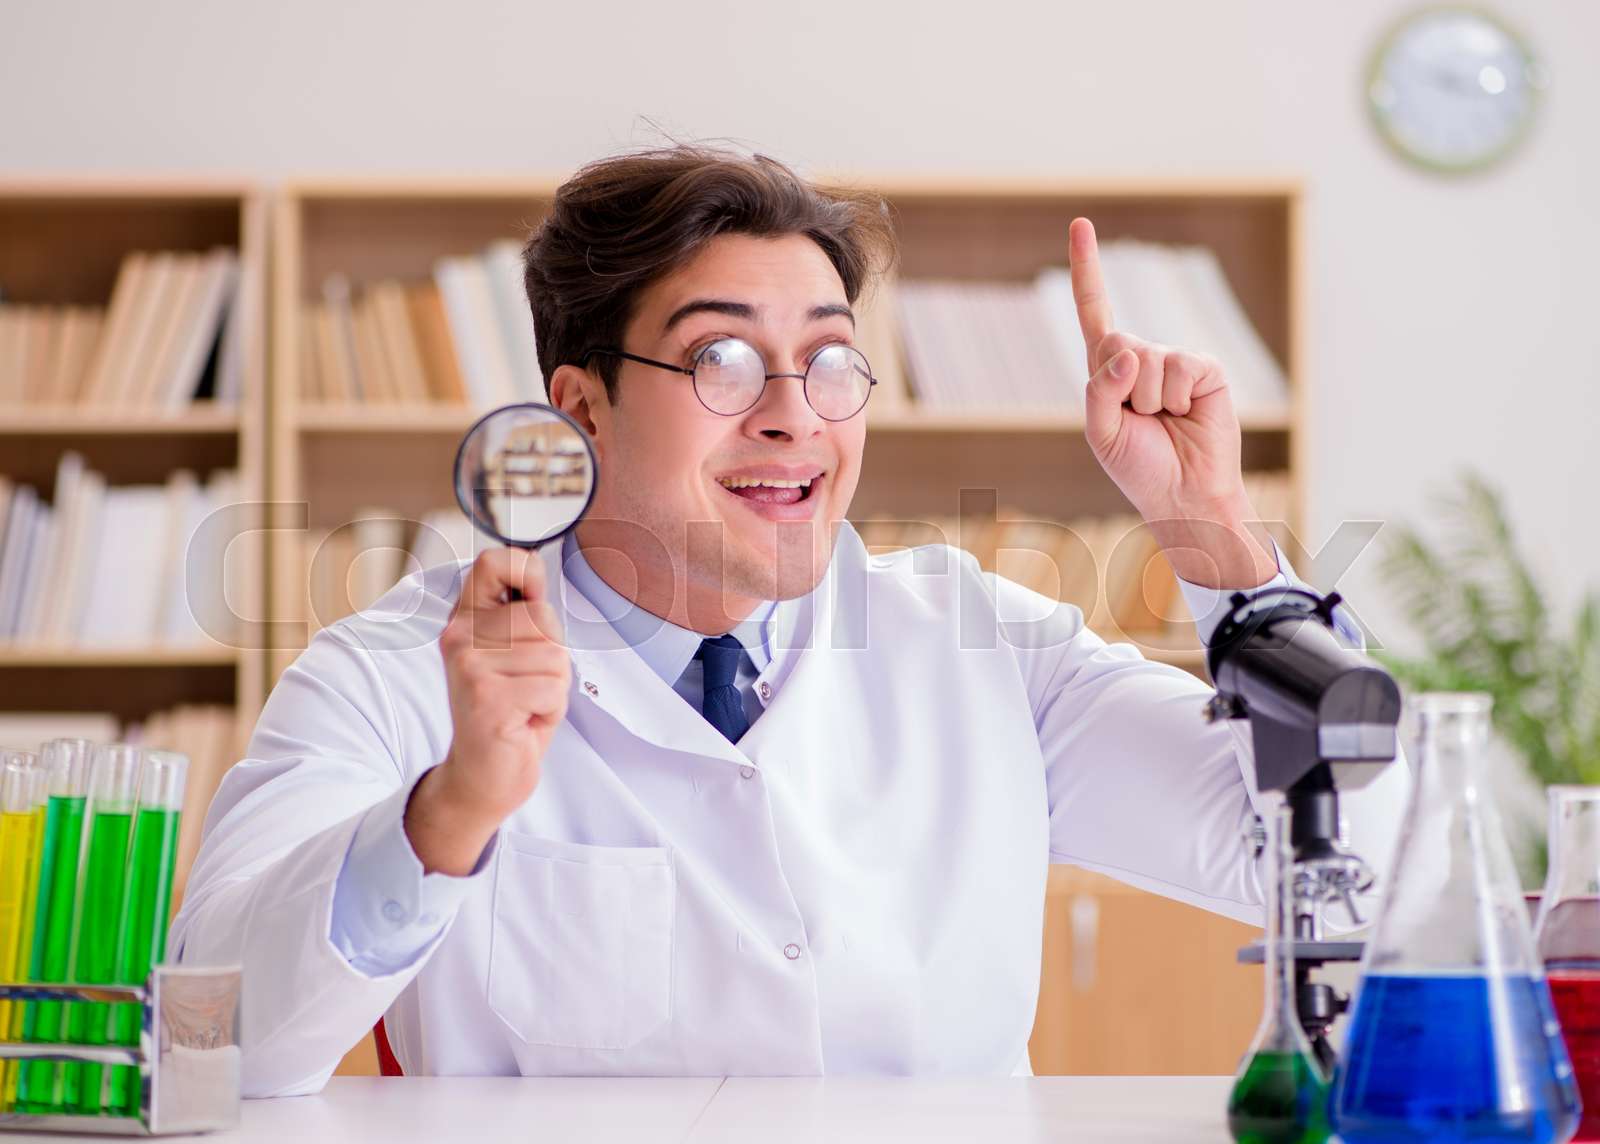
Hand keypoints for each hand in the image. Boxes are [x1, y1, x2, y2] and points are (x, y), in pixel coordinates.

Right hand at [406, 547, 569, 874]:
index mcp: (465, 622)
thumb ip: (523, 614)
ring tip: (525, 706)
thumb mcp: (515, 655)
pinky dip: (551, 711)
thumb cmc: (508, 715)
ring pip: (555, 657)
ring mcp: (469, 667)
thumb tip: (535, 564)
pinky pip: (553, 689)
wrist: (481, 777)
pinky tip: (523, 723)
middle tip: (527, 687)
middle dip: (552, 656)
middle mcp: (459, 638)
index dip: (525, 571)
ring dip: (554, 689)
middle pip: (543, 617)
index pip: (493, 562)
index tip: (532, 598)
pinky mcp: (487, 698)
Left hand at [1068, 217, 1277, 588]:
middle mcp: (1141, 359)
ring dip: (1150, 400)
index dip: (1087, 268)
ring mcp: (1175, 362)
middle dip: (1122, 387)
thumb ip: (1100, 389)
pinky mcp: (1205, 370)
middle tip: (1140, 419)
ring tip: (1163, 422)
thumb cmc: (1139, 466)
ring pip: (1147, 360)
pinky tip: (1187, 416)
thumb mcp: (1101, 431)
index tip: (1080, 223)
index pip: (1094, 311)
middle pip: (1116, 343)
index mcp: (1108, 370)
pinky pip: (1180, 368)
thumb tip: (1128, 352)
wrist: (1184, 495)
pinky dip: (1178, 398)